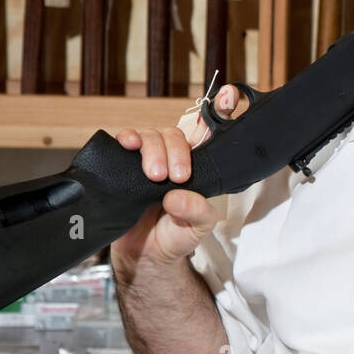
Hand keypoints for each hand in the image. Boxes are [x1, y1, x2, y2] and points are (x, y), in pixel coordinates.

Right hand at [109, 85, 240, 275]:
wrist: (143, 257)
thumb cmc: (176, 237)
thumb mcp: (197, 227)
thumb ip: (198, 211)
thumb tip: (177, 196)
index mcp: (198, 167)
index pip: (209, 134)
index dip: (220, 112)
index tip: (229, 97)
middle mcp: (173, 158)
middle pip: (176, 134)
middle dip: (178, 151)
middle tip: (177, 177)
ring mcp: (148, 160)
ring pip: (151, 135)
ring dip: (154, 151)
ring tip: (154, 177)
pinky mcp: (124, 165)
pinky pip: (124, 142)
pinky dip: (126, 139)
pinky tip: (127, 146)